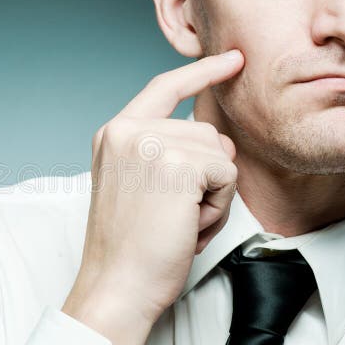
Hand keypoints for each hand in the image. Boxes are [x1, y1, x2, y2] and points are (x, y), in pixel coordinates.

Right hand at [61, 50, 244, 344]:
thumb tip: (219, 137)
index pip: (164, 88)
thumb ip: (167, 152)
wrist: (117, 286)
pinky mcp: (177, 163)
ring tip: (178, 222)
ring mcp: (150, 142)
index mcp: (114, 135)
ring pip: (219, 153)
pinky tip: (188, 225)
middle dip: (206, 177)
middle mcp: (127, 130)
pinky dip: (218, 206)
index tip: (230, 58)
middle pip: (203, 131)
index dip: (200, 73)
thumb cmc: (130, 248)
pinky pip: (226, 173)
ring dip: (212, 194)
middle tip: (174, 215)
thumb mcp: (138, 186)